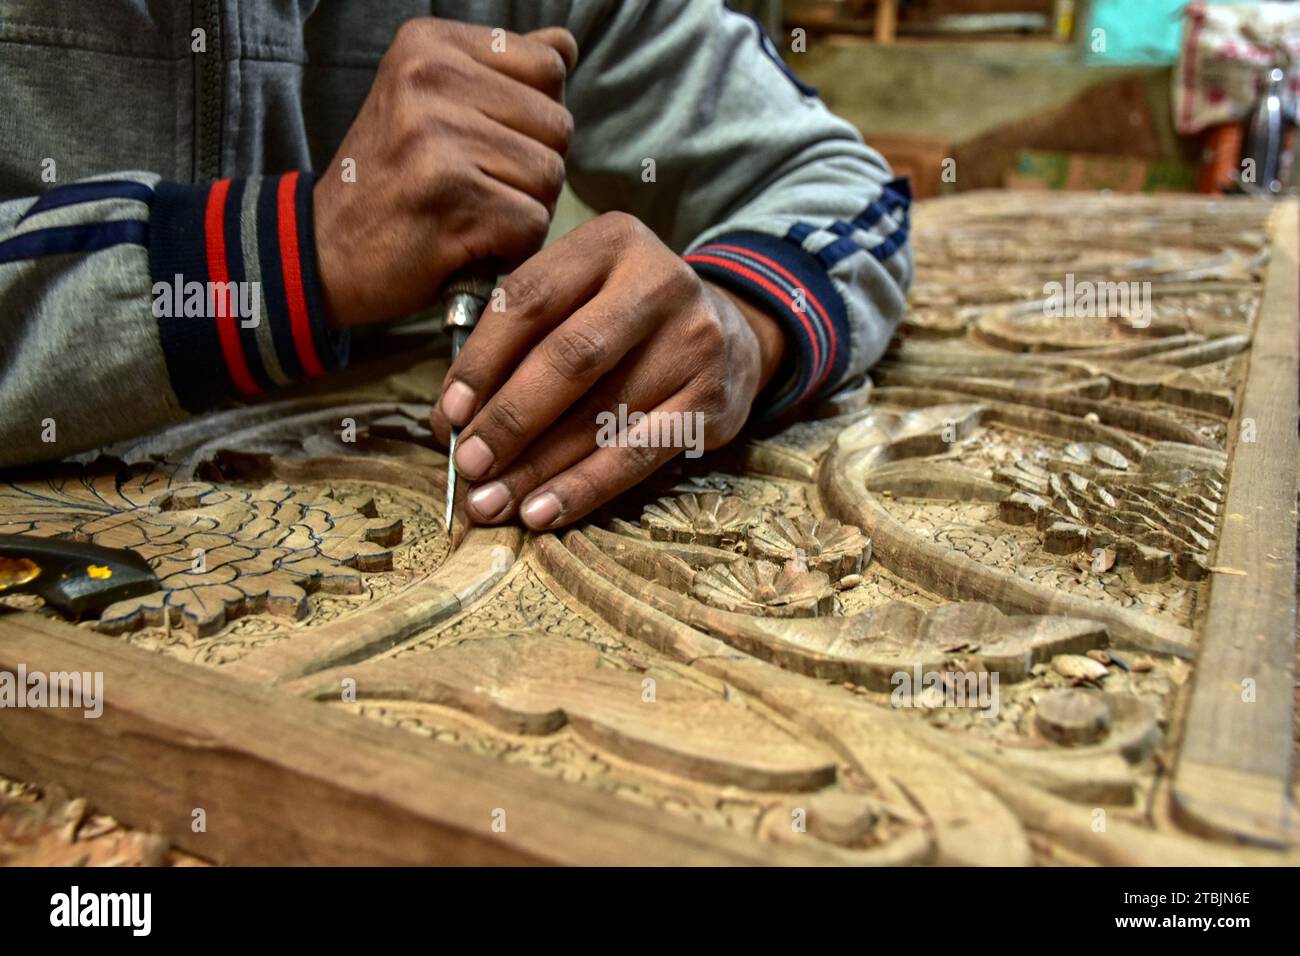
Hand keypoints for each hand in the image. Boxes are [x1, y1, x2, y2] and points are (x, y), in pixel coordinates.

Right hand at [312, 18, 577, 328]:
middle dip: (533, 170)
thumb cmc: (393, 179)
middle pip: (557, 127)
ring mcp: (439, 139)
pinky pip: (533, 224)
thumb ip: (503, 70)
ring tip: (472, 214)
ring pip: (550, 177)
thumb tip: (565, 46)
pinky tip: (470, 244)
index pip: (549, 67)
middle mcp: (429, 78)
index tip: (486, 142)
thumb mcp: (431, 100)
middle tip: (478, 188)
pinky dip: (512, 248)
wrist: (324, 251)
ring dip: (525, 211)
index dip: (536, 119)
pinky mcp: (453, 200)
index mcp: (428, 44)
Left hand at [429, 212, 786, 530]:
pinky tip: (544, 511)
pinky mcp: (713, 399)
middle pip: (570, 357)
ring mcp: (695, 341)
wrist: (731, 334)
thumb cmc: (624, 320)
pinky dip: (585, 487)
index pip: (530, 299)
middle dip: (511, 419)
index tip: (449, 414)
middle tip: (469, 465)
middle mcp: (660, 282)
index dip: (482, 361)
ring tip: (492, 503)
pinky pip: (638, 452)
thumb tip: (454, 420)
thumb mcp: (579, 296)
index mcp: (611, 243)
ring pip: (602, 414)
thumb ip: (520, 339)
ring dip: (539, 467)